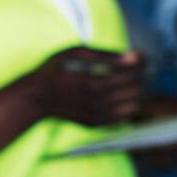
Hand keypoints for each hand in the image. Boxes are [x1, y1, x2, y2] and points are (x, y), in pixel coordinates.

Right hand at [29, 46, 145, 126]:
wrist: (35, 98)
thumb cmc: (55, 70)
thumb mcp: (75, 52)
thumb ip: (106, 54)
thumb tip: (133, 56)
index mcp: (93, 81)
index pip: (131, 75)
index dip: (141, 65)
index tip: (141, 57)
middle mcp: (96, 101)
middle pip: (135, 90)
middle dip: (141, 77)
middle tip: (138, 68)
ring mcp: (96, 115)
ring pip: (133, 105)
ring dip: (137, 92)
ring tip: (131, 80)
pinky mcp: (94, 124)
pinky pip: (122, 117)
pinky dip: (128, 105)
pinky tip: (122, 95)